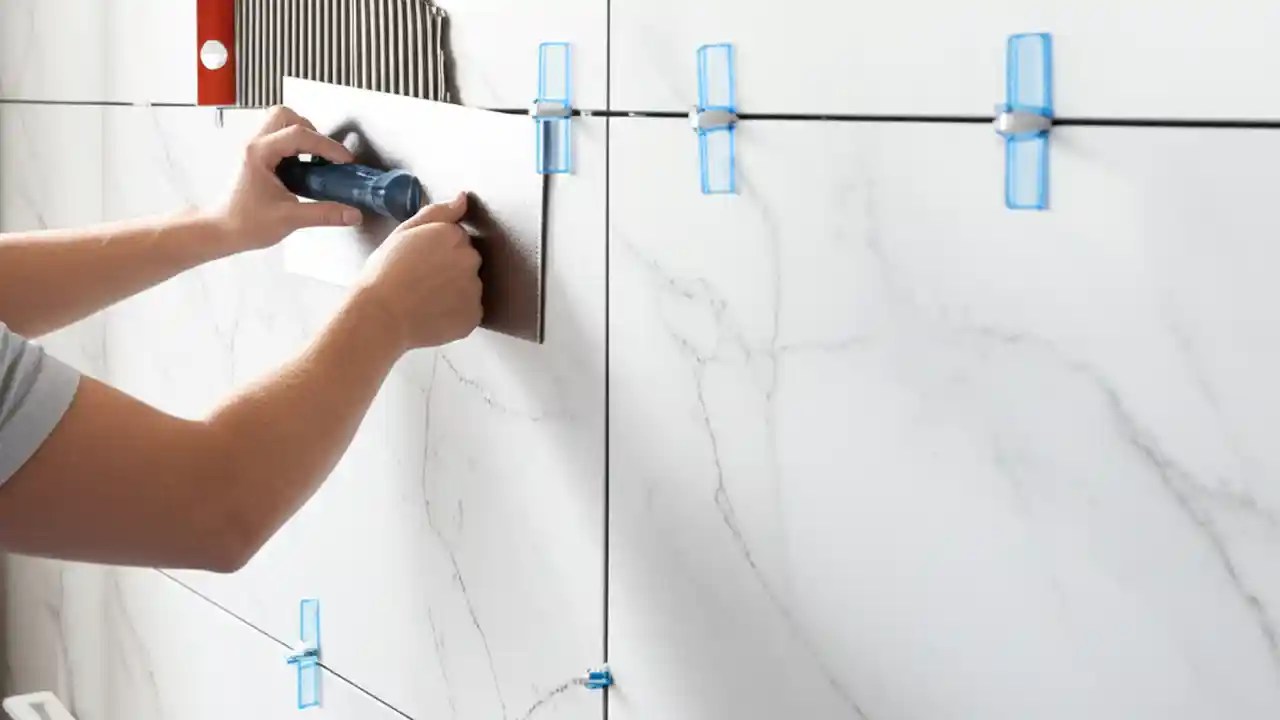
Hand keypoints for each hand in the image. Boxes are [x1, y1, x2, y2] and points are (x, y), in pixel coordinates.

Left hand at [216, 106, 359, 250]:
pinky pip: (276, 136)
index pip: (300, 135)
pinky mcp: (255, 157)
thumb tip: (351, 213)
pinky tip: (302, 166)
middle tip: (323, 154)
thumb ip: (324, 214)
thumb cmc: (244, 223)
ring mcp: (253, 149)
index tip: (344, 160)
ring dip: (300, 134)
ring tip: (313, 157)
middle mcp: (254, 145)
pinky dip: (293, 144)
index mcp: (259, 153)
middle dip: (310, 131)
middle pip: (285, 116)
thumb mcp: (289, 219)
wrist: (220, 231)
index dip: (327, 146)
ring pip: (278, 122)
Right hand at [353, 192, 482, 349]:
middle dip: (450, 268)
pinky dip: (456, 314)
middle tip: (421, 281)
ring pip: (470, 286)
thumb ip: (438, 212)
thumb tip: (463, 198)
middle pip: (467, 260)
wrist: (379, 315)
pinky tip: (433, 313)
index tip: (420, 261)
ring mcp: (474, 288)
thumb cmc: (384, 273)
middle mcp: (469, 258)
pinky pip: (470, 311)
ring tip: (425, 299)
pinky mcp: (474, 315)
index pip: (457, 238)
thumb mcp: (404, 232)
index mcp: (453, 234)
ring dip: (455, 291)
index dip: (437, 250)